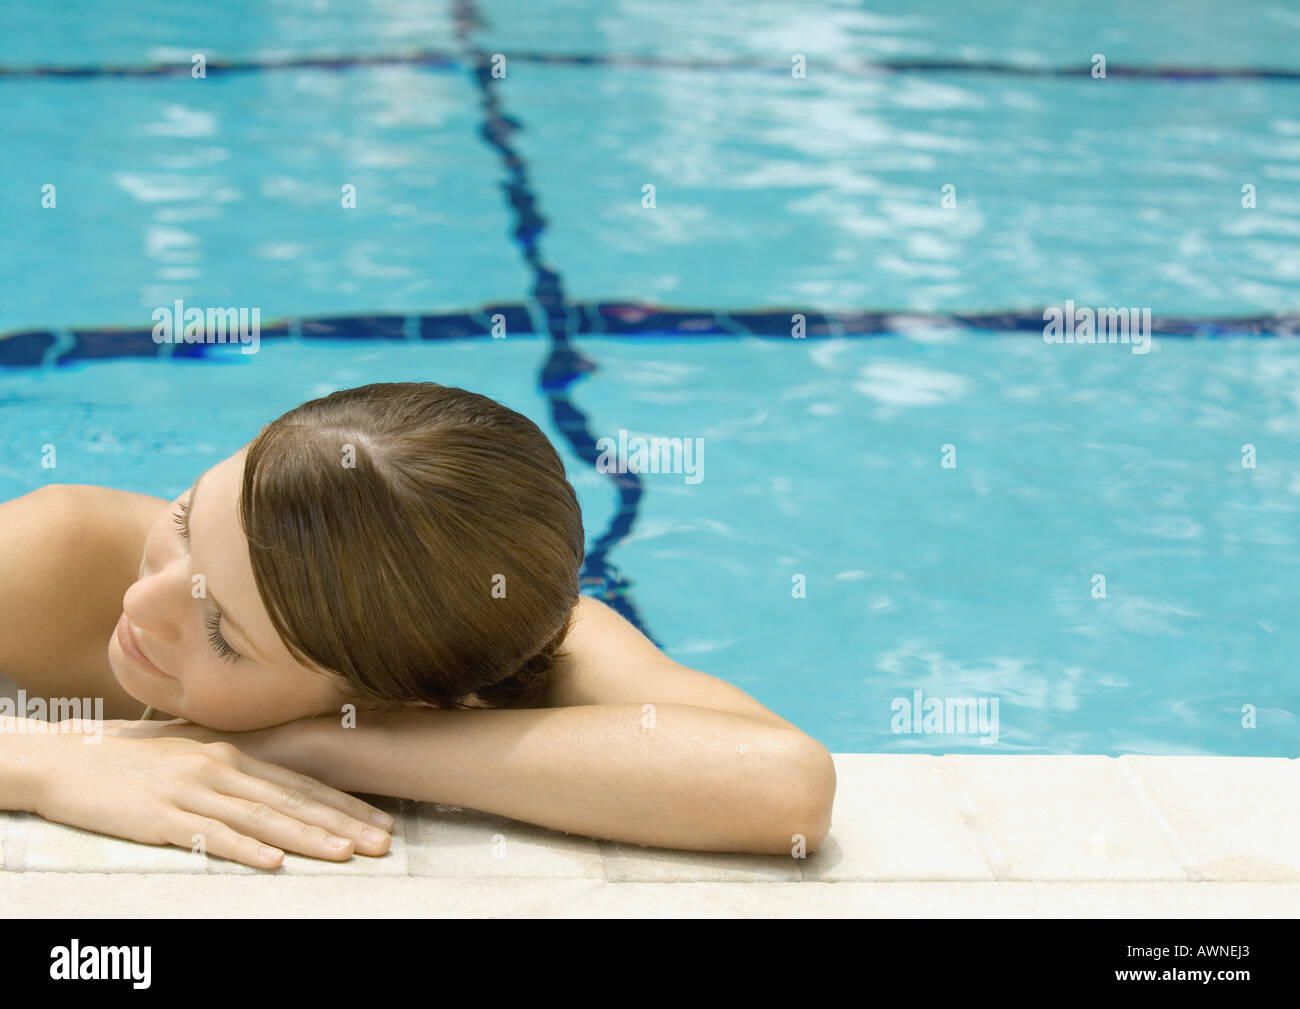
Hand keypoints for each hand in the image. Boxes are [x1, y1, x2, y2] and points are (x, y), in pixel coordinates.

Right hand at [35, 725, 393, 868]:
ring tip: (345, 853)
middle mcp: (221, 769)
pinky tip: (272, 861)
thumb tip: (278, 789)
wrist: (70, 760)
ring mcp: (192, 791)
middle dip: (342, 823)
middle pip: (292, 801)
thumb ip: (236, 771)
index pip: (301, 784)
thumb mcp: (193, 757)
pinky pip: (209, 835)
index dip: (344, 804)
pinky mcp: (161, 816)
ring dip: (306, 838)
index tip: (381, 821)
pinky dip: (243, 848)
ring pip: (262, 817)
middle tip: (382, 842)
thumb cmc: (134, 763)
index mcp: (233, 756)